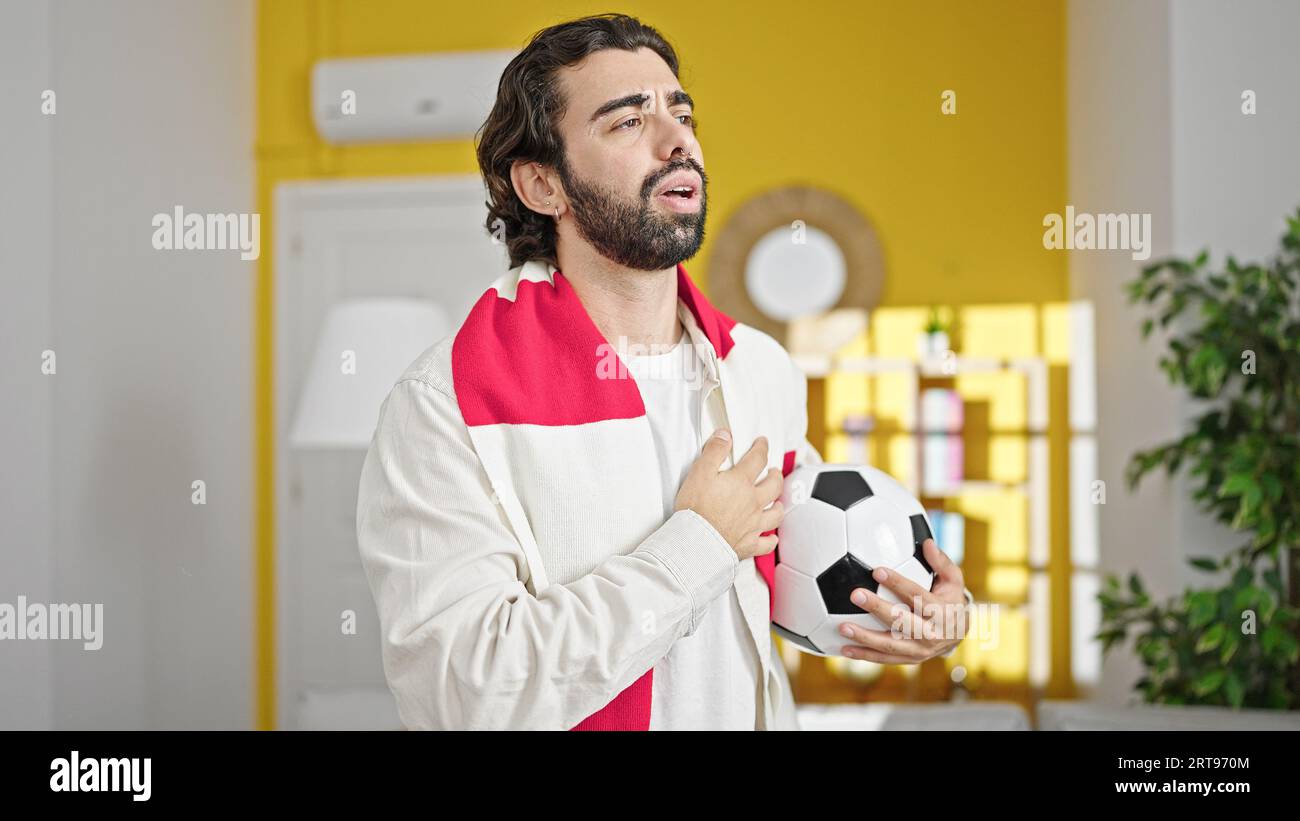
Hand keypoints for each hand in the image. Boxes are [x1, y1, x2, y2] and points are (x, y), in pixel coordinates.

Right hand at [674, 430, 784, 560]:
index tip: (762, 443)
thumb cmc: (695, 509)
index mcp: (741, 482)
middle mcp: (752, 502)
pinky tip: (771, 537)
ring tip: (777, 502)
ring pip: (775, 513)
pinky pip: (766, 543)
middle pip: (773, 485)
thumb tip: (725, 435)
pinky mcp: (749, 544)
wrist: (696, 541)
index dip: (761, 447)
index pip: (757, 459)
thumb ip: (714, 451)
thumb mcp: (700, 472)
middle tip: (774, 471)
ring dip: (778, 505)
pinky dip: (771, 540)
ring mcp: (753, 524)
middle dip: (776, 475)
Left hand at [836, 539, 969, 662]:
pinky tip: (843, 649)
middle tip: (855, 595)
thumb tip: (926, 542)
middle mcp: (931, 634)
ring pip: (890, 645)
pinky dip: (864, 655)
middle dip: (877, 608)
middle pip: (901, 621)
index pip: (917, 596)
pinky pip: (885, 659)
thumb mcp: (953, 580)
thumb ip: (941, 562)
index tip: (877, 570)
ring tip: (843, 627)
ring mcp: (920, 650)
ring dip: (865, 637)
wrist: (960, 634)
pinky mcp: (909, 659)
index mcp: (942, 612)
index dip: (898, 583)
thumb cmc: (951, 599)